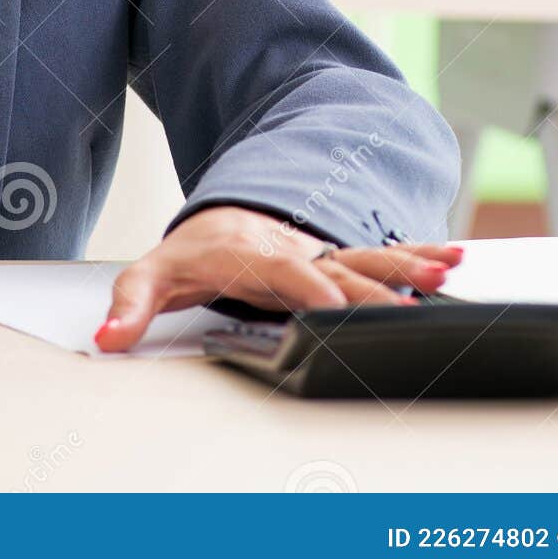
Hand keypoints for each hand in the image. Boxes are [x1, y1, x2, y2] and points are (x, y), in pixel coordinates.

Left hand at [93, 205, 463, 351]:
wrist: (218, 221)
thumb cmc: (193, 254)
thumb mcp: (154, 275)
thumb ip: (130, 305)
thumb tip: (107, 337)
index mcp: (251, 256)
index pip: (286, 271)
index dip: (312, 289)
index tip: (337, 307)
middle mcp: (293, 250)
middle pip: (337, 268)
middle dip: (373, 287)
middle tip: (410, 307)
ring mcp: (321, 252)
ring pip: (367, 255)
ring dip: (407, 262)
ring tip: (447, 268)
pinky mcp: (339, 259)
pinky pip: (382, 253)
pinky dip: (416, 255)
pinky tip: (450, 261)